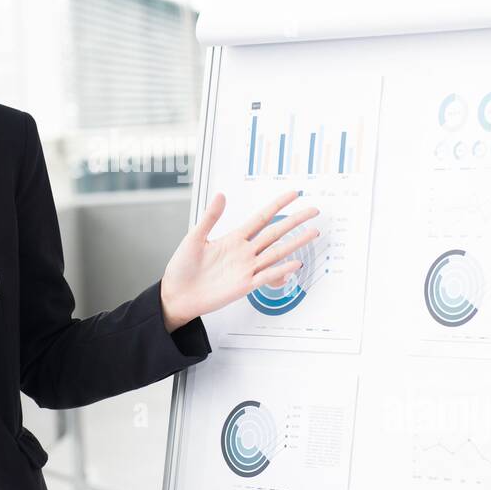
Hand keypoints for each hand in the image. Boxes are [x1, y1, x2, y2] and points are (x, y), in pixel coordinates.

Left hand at [159, 189, 320, 331]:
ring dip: (295, 243)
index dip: (277, 205)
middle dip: (295, 221)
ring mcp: (246, 269)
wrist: (177, 295)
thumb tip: (221, 195)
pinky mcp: (244, 286)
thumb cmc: (182, 268)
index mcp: (233, 239)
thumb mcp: (194, 238)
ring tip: (313, 232)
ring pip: (277, 253)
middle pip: (275, 233)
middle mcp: (244, 252)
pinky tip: (295, 263)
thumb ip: (210, 217)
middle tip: (313, 211)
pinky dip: (281, 270)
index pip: (261, 218)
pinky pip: (266, 277)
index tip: (293, 194)